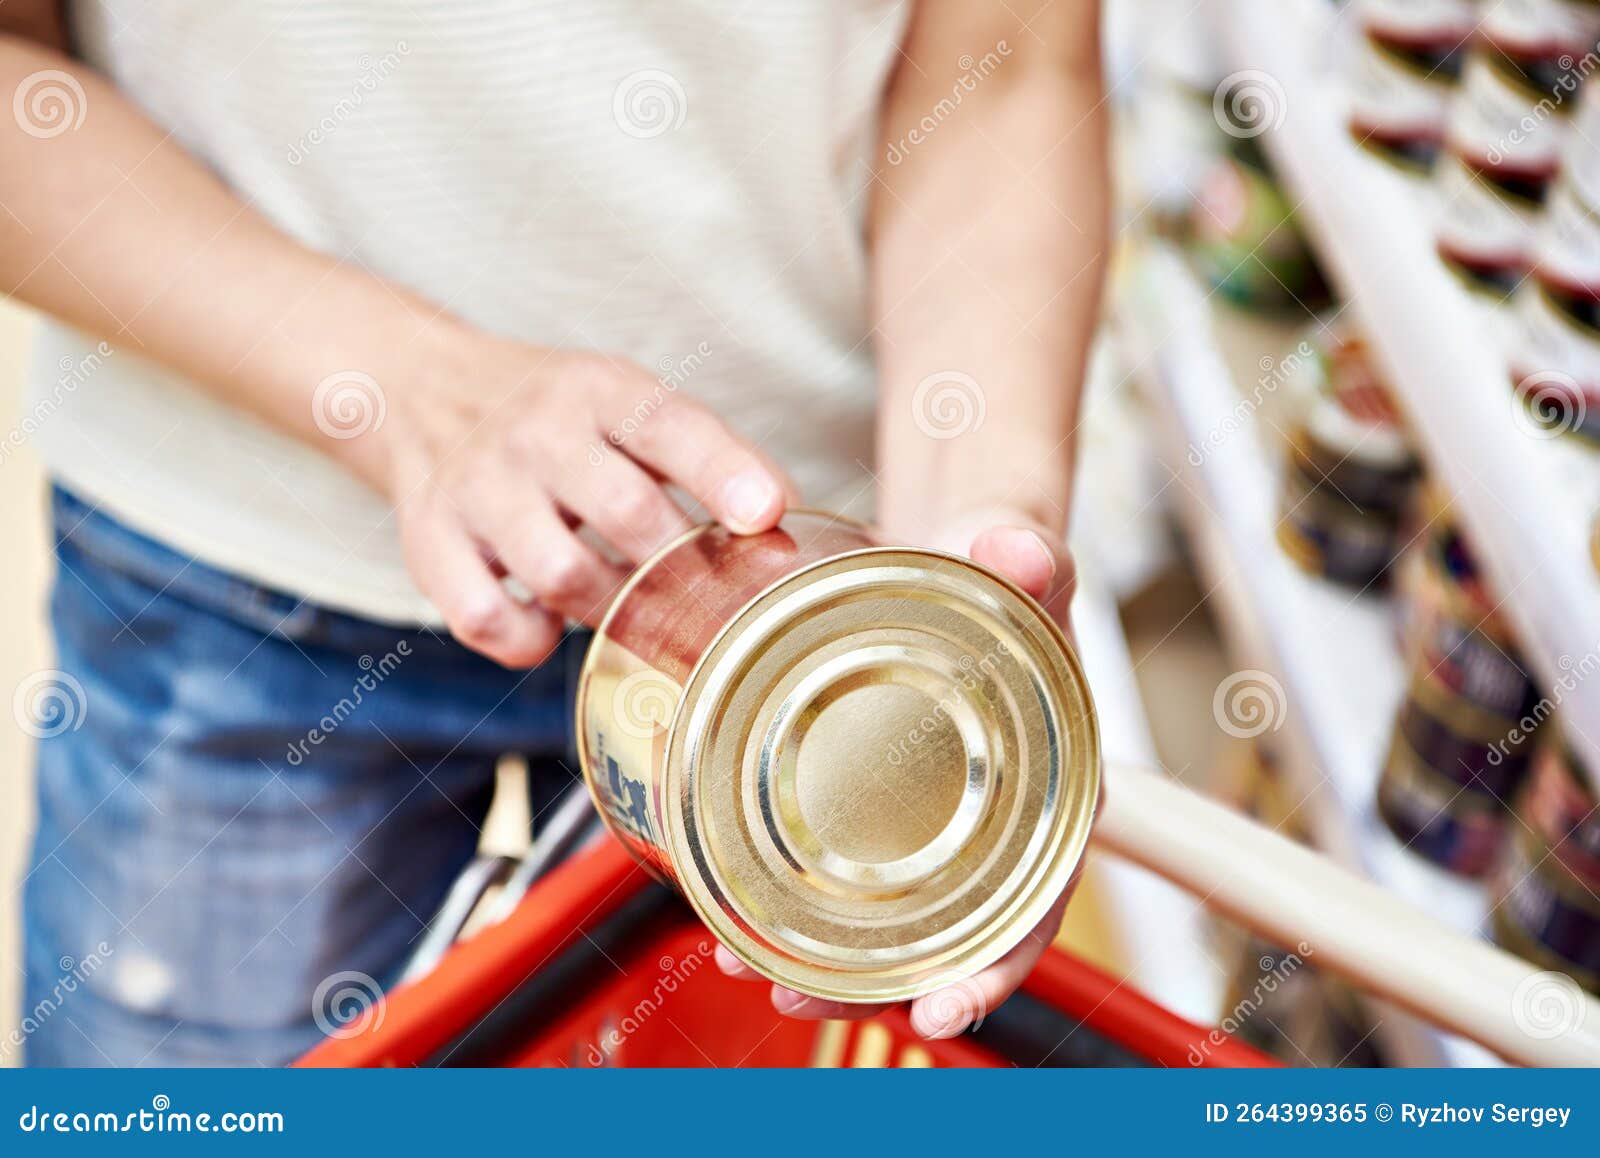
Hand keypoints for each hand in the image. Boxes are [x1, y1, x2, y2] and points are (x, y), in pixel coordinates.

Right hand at [363, 329, 792, 666]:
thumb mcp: (629, 405)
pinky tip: (547, 623)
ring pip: (562, 574)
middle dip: (678, 567)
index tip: (766, 514)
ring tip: (623, 604)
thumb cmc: (560, 420)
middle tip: (700, 594)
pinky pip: (487, 618)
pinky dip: (529, 640)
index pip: (670, 426)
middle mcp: (535, 430)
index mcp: (600, 390)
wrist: (423, 393)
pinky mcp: (430, 541)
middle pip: (627, 513)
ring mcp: (477, 486)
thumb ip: (707, 457)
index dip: (723, 471)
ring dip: (611, 609)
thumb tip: (793, 522)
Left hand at [716, 510, 1080, 1037]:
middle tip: (807, 1001)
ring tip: (751, 965)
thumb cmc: (1011, 570)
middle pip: (949, 935)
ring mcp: (936, 815)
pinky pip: (849, 869)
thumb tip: (1014, 546)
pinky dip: (797, 902)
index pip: (1036, 902)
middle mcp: (996, 818)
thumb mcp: (1023, 557)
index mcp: (1052, 787)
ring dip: (824, 958)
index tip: (945, 1009)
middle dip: (881, 984)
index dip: (994, 965)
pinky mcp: (884, 798)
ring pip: (891, 917)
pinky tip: (740, 911)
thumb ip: (1026, 552)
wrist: (966, 552)